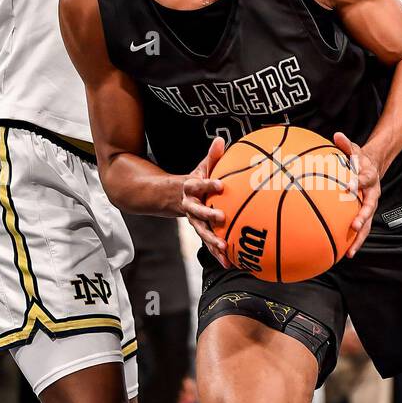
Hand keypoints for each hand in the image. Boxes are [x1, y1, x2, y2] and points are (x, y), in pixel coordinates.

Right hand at [181, 135, 230, 266]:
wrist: (172, 198)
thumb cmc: (195, 180)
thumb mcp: (201, 167)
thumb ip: (212, 157)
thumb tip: (221, 140)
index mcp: (190, 188)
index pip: (198, 185)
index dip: (208, 184)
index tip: (220, 185)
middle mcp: (189, 206)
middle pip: (197, 211)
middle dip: (209, 215)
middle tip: (221, 218)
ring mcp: (193, 220)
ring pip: (202, 231)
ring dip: (212, 241)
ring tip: (224, 248)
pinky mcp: (199, 230)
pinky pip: (208, 243)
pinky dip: (217, 253)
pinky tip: (229, 263)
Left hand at [333, 132, 377, 258]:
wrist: (374, 166)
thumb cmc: (359, 159)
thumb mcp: (354, 149)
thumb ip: (346, 144)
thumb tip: (337, 135)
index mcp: (369, 176)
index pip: (364, 178)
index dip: (357, 181)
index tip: (349, 186)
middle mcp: (372, 193)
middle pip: (370, 207)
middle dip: (363, 216)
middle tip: (355, 224)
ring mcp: (370, 205)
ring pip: (367, 223)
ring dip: (360, 237)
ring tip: (350, 252)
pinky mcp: (365, 213)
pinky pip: (361, 228)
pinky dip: (354, 240)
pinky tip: (343, 252)